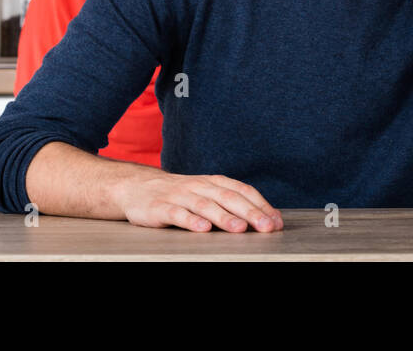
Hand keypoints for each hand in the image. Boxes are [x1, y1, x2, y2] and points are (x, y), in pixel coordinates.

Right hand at [114, 171, 283, 232]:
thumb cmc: (178, 195)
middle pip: (228, 197)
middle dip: (250, 213)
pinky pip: (177, 214)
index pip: (242, 191)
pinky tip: (203, 229)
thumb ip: (230, 203)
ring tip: (239, 228)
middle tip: (266, 227)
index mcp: (212, 182)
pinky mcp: (160, 207)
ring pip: (205, 205)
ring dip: (224, 217)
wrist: (136, 187)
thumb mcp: (205, 193)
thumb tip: (265, 218)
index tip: (276, 222)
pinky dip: (191, 221)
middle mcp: (198, 186)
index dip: (260, 205)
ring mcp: (179, 196)